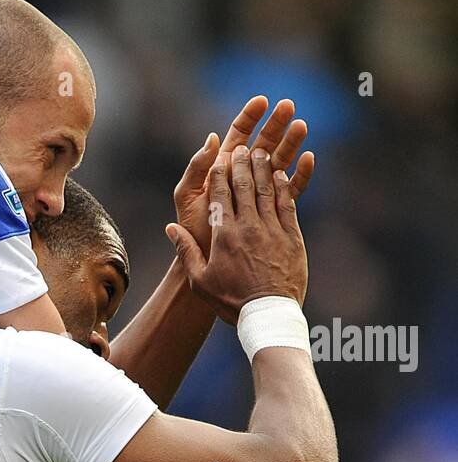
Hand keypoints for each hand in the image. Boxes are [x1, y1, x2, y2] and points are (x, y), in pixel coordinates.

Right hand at [165, 145, 307, 323]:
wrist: (267, 314)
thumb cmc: (231, 300)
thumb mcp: (200, 280)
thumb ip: (185, 251)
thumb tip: (170, 228)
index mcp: (224, 235)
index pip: (221, 195)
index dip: (221, 174)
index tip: (220, 159)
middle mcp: (248, 227)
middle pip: (244, 186)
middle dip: (243, 163)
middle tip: (242, 147)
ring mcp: (272, 230)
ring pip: (267, 190)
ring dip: (264, 168)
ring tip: (262, 151)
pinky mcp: (292, 237)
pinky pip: (287, 204)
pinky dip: (284, 186)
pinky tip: (281, 174)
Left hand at [173, 96, 313, 257]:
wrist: (205, 262)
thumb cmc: (193, 230)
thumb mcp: (188, 196)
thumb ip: (197, 168)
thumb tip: (213, 138)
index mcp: (222, 169)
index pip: (238, 135)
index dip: (250, 117)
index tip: (262, 101)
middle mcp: (243, 178)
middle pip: (262, 144)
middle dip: (275, 124)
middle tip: (288, 105)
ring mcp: (260, 193)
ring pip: (279, 162)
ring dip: (291, 143)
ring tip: (301, 125)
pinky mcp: (274, 210)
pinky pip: (290, 189)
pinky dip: (300, 173)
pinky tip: (309, 158)